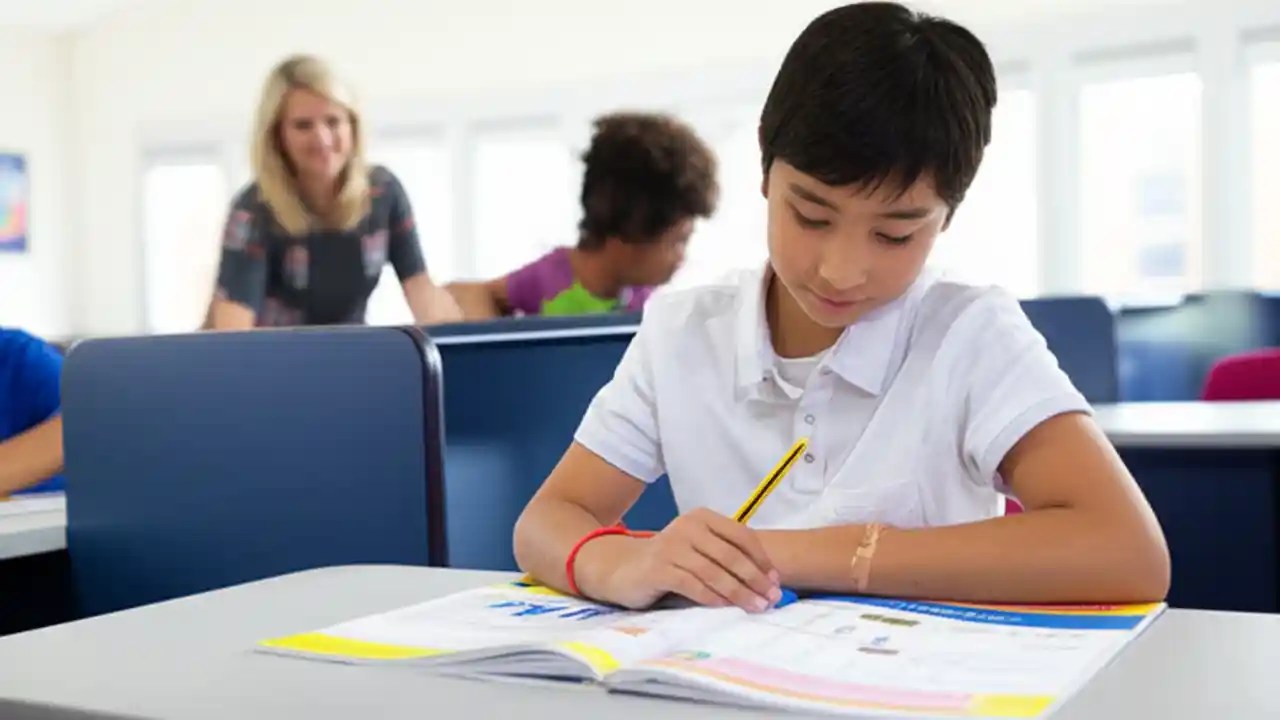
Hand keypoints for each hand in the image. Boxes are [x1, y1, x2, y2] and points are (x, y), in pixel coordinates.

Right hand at [580, 508, 781, 611]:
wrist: (621, 567)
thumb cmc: (669, 561)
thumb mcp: (697, 549)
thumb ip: (724, 556)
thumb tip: (766, 579)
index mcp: (702, 517)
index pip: (741, 536)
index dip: (762, 559)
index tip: (776, 581)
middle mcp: (688, 526)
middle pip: (731, 555)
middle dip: (756, 579)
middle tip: (772, 598)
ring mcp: (672, 546)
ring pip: (715, 572)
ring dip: (739, 592)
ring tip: (756, 607)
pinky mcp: (659, 568)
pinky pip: (693, 584)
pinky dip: (712, 597)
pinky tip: (726, 608)